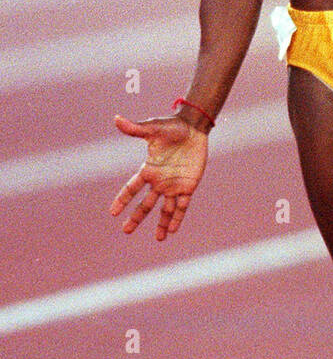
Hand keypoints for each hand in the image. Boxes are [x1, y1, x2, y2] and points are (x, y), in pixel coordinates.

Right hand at [109, 115, 207, 238]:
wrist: (194, 128)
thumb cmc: (172, 126)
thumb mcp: (153, 129)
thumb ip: (135, 129)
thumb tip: (116, 119)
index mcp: (149, 169)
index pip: (132, 188)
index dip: (122, 199)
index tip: (112, 212)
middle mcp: (159, 181)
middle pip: (145, 204)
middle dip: (136, 218)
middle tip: (125, 231)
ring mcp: (174, 185)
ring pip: (165, 209)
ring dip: (161, 223)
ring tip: (159, 239)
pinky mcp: (188, 186)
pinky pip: (182, 206)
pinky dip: (178, 218)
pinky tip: (173, 230)